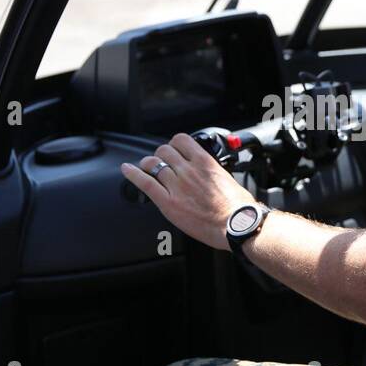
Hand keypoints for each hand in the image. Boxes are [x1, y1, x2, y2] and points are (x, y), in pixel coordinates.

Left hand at [120, 133, 255, 251]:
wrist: (236, 225)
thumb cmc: (237, 208)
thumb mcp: (227, 179)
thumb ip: (211, 172)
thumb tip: (206, 173)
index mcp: (205, 162)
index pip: (181, 140)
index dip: (174, 144)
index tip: (174, 149)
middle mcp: (188, 170)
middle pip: (164, 151)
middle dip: (161, 155)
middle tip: (161, 162)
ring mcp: (177, 186)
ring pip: (153, 164)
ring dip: (148, 164)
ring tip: (146, 168)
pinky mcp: (168, 202)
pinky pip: (145, 183)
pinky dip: (133, 174)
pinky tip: (127, 170)